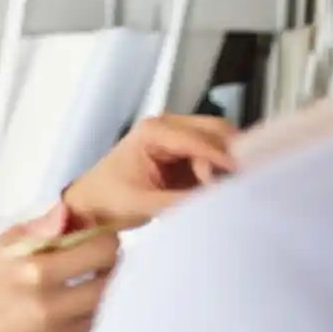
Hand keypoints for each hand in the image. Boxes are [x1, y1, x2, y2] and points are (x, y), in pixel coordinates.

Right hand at [0, 203, 118, 331]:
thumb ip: (32, 231)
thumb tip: (66, 211)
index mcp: (31, 265)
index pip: (96, 245)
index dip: (103, 239)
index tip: (96, 239)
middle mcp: (47, 295)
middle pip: (106, 272)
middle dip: (106, 263)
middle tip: (96, 263)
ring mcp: (56, 325)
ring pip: (100, 299)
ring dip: (95, 290)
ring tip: (77, 287)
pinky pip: (88, 324)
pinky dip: (83, 315)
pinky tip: (65, 312)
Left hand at [63, 114, 237, 228]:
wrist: (91, 204)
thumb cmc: (105, 198)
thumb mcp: (140, 204)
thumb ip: (176, 203)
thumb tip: (211, 203)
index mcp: (153, 131)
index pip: (197, 139)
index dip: (222, 156)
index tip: (242, 173)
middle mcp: (168, 127)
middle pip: (215, 131)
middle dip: (228, 155)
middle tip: (234, 184)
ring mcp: (177, 139)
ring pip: (218, 142)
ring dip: (224, 164)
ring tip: (217, 191)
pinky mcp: (183, 155)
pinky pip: (212, 157)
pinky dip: (219, 171)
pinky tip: (214, 189)